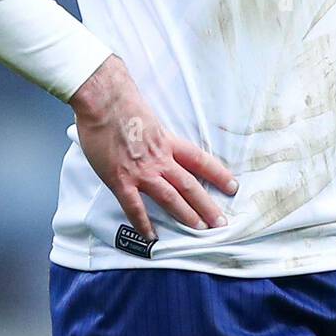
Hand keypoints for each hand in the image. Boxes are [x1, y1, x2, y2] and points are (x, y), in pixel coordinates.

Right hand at [69, 55, 238, 241]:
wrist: (104, 99)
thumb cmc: (123, 103)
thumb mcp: (150, 118)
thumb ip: (157, 135)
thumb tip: (158, 140)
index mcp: (168, 141)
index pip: (200, 160)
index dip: (218, 174)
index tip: (232, 186)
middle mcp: (160, 158)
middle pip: (189, 185)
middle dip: (207, 205)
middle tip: (220, 222)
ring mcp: (141, 171)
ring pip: (170, 197)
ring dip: (186, 215)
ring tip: (199, 229)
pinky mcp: (120, 179)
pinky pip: (135, 207)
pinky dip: (143, 223)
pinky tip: (151, 236)